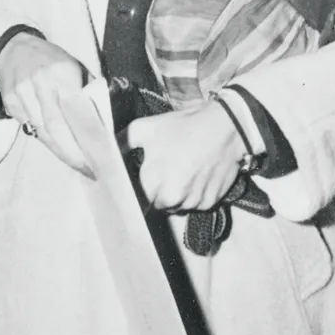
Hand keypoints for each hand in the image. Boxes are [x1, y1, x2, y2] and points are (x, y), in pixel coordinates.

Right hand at [0, 33, 92, 176]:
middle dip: (71, 153)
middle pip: (56, 128)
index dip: (84, 138)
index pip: (75, 112)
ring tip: (76, 162)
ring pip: (42, 131)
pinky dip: (45, 139)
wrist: (15, 50)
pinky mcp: (10, 102)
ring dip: (60, 150)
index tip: (96, 157)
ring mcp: (22, 93)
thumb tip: (102, 122)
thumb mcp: (76, 68)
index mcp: (63, 73)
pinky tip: (57, 146)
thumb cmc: (53, 61)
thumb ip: (88, 92)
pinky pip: (30, 127)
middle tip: (86, 168)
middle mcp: (41, 83)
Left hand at [124, 101, 244, 211]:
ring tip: (184, 171)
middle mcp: (172, 198)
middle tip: (166, 171)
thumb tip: (107, 153)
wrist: (226, 127)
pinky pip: (196, 204)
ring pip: (178, 206)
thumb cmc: (185, 127)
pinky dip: (196, 194)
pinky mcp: (210, 202)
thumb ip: (122, 143)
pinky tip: (198, 175)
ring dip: (178, 195)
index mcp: (152, 184)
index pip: (137, 199)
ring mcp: (193, 202)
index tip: (143, 179)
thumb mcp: (146, 127)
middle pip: (157, 205)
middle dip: (158, 192)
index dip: (139, 189)